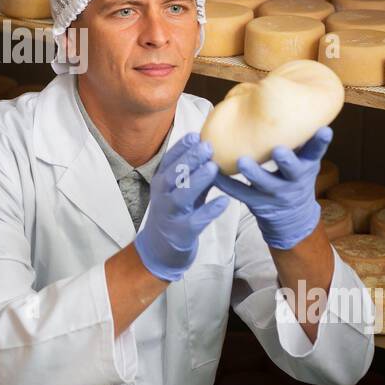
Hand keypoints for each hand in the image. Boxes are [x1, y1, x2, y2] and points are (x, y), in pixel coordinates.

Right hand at [134, 133, 229, 281]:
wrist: (160, 249)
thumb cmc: (176, 212)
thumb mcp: (181, 189)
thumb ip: (194, 172)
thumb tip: (213, 148)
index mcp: (161, 181)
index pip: (169, 160)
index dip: (182, 147)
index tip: (196, 135)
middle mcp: (162, 195)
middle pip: (174, 174)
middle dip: (190, 159)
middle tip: (208, 146)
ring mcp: (170, 214)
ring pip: (181, 195)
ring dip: (197, 180)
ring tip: (213, 168)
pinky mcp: (181, 232)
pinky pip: (196, 220)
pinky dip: (209, 210)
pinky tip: (224, 202)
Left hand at [214, 127, 332, 250]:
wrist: (292, 217)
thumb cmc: (293, 176)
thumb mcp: (304, 161)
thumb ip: (298, 139)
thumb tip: (288, 101)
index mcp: (306, 166)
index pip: (316, 152)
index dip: (320, 142)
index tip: (325, 130)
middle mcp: (294, 181)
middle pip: (292, 171)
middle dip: (286, 160)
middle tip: (278, 150)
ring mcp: (275, 194)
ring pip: (264, 184)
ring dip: (253, 173)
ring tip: (242, 161)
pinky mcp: (257, 204)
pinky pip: (240, 194)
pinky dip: (227, 184)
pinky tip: (215, 172)